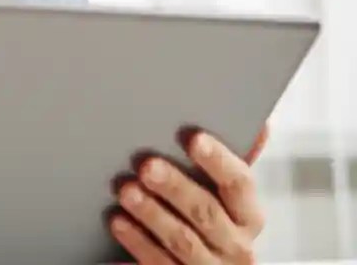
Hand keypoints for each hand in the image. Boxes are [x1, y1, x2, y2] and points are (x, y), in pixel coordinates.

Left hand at [111, 128, 267, 263]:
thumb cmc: (213, 223)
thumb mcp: (226, 198)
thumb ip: (230, 164)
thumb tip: (259, 127)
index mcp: (248, 216)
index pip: (240, 183)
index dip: (218, 160)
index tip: (194, 138)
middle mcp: (235, 244)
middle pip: (206, 212)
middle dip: (176, 187)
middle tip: (147, 166)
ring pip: (182, 240)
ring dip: (152, 214)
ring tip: (127, 190)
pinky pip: (159, 263)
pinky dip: (137, 241)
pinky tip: (119, 221)